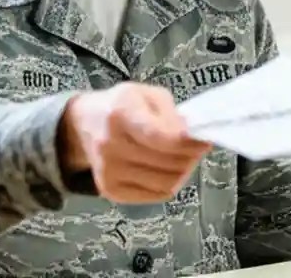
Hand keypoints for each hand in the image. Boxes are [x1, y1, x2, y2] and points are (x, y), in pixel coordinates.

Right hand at [58, 83, 210, 202]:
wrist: (85, 124)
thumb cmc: (123, 105)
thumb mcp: (148, 95)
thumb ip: (172, 114)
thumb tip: (192, 138)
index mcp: (121, 113)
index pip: (162, 138)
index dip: (189, 144)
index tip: (204, 141)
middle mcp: (110, 145)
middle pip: (167, 162)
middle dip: (190, 156)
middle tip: (197, 149)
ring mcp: (108, 171)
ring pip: (165, 182)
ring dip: (183, 171)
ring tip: (185, 159)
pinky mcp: (110, 190)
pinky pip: (154, 195)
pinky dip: (169, 184)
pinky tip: (168, 170)